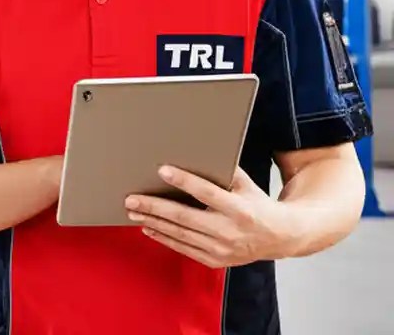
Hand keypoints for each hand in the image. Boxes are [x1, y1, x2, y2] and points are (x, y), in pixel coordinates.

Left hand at [124, 165, 295, 267]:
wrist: (281, 238)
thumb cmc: (258, 204)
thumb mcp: (247, 185)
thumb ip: (223, 171)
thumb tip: (195, 151)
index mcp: (240, 209)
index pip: (207, 193)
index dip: (184, 181)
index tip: (162, 170)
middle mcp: (230, 231)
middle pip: (185, 217)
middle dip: (155, 207)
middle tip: (131, 199)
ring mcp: (222, 249)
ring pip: (180, 234)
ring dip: (153, 222)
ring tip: (133, 211)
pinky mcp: (216, 260)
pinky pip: (184, 248)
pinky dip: (163, 237)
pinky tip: (148, 227)